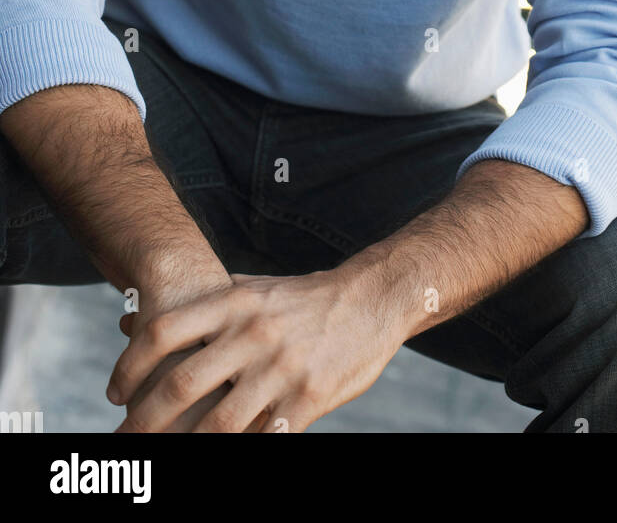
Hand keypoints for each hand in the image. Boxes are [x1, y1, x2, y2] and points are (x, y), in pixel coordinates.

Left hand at [107, 268, 405, 432]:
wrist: (371, 299)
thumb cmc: (303, 298)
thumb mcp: (253, 287)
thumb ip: (200, 303)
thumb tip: (131, 318)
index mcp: (235, 301)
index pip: (162, 330)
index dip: (128, 365)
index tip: (114, 392)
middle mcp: (253, 333)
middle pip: (181, 383)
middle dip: (144, 419)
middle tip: (126, 437)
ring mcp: (281, 367)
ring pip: (218, 423)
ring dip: (185, 447)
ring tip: (166, 458)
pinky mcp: (308, 397)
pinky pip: (265, 438)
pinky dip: (238, 454)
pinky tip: (222, 457)